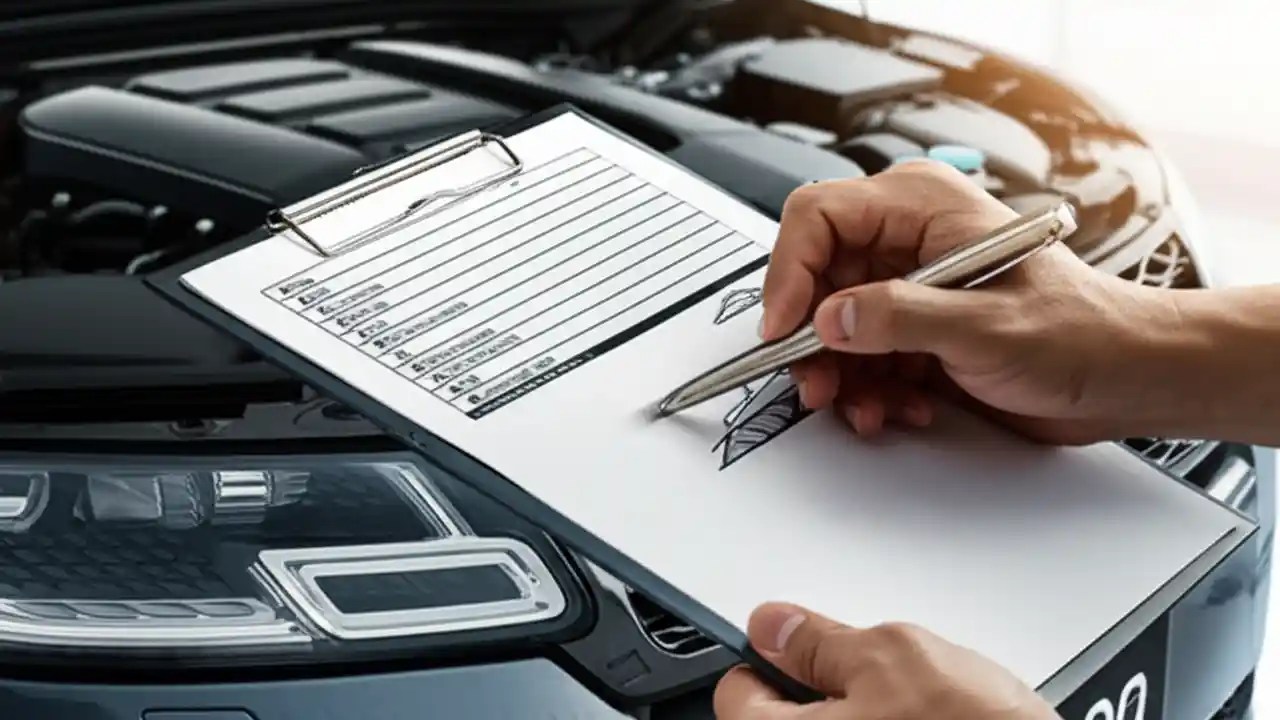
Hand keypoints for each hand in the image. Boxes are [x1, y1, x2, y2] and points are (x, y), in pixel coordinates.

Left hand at [713, 603, 1060, 719]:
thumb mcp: (893, 656)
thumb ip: (819, 641)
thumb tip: (771, 624)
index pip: (735, 690)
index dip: (765, 655)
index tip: (788, 640)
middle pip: (781, 718)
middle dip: (817, 687)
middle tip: (870, 671)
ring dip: (862, 708)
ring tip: (916, 703)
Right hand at [763, 160, 1185, 444]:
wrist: (1121, 377)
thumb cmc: (1080, 331)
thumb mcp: (986, 325)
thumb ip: (900, 318)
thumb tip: (829, 319)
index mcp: (922, 206)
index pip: (817, 216)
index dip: (789, 273)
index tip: (783, 329)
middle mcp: (908, 239)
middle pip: (816, 277)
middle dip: (811, 339)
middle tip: (816, 383)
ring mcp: (908, 286)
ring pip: (830, 325)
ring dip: (840, 375)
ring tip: (864, 407)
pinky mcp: (912, 330)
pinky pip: (858, 357)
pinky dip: (867, 390)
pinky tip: (900, 407)